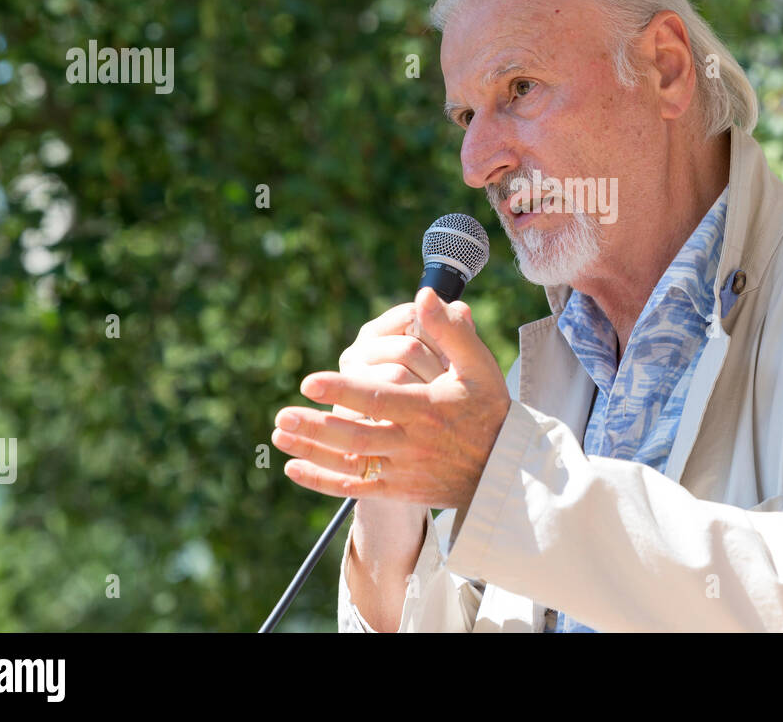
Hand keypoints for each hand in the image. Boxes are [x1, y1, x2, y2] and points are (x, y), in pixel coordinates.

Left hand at [272, 287, 512, 512]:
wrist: (503, 469)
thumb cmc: (488, 408)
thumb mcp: (478, 366)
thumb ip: (451, 331)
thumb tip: (424, 295)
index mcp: (429, 408)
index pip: (379, 398)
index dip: (342, 390)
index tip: (308, 382)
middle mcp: (413, 442)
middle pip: (357, 436)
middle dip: (317, 427)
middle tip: (282, 415)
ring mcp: (404, 469)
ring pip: (351, 463)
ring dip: (312, 450)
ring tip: (279, 435)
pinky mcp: (399, 488)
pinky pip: (356, 487)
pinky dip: (322, 481)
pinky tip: (293, 468)